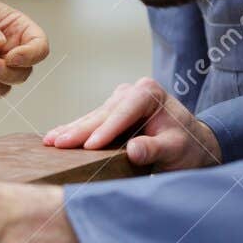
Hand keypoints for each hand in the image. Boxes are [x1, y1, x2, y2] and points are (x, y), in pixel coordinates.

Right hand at [43, 77, 220, 171]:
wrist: (193, 145)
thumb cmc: (187, 146)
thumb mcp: (176, 149)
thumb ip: (155, 149)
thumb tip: (133, 151)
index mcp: (149, 93)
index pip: (123, 113)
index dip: (105, 131)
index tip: (88, 147)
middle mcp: (132, 91)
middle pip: (103, 114)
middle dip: (80, 130)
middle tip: (57, 144)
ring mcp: (121, 99)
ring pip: (93, 117)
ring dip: (72, 131)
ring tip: (50, 142)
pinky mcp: (113, 111)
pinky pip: (92, 122)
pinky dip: (75, 131)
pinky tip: (56, 137)